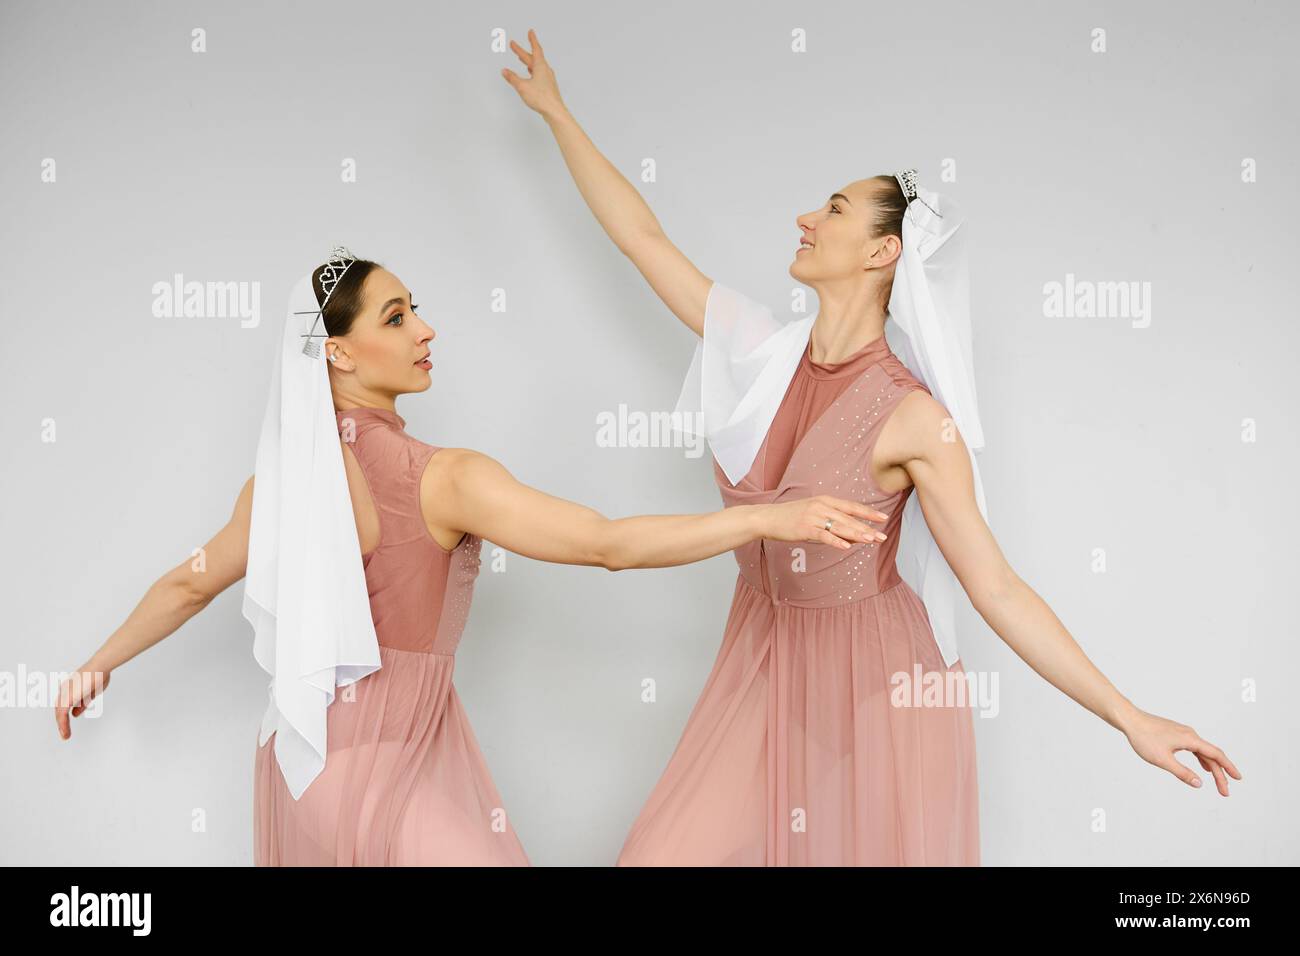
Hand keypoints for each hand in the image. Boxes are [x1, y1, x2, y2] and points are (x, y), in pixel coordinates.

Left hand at [54, 664, 111, 739]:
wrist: (99, 667)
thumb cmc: (99, 675)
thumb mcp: (91, 692)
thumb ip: (82, 704)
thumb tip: (74, 714)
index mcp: (70, 686)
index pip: (66, 701)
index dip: (67, 711)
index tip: (73, 718)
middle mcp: (64, 690)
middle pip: (59, 708)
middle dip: (61, 720)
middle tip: (64, 730)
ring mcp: (64, 695)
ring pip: (59, 714)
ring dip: (62, 726)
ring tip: (66, 735)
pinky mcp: (66, 700)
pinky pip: (61, 716)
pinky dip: (63, 726)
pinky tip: (65, 733)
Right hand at [501, 29, 564, 117]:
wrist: (554, 111)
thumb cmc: (542, 98)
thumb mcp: (522, 86)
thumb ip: (512, 78)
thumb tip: (505, 71)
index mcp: (540, 66)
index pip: (536, 49)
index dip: (532, 40)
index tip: (530, 32)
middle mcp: (545, 71)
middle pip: (533, 58)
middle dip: (522, 52)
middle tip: (513, 45)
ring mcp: (547, 79)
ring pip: (536, 66)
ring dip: (527, 61)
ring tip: (520, 59)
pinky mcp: (548, 87)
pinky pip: (538, 74)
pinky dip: (532, 71)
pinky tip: (530, 74)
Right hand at [761, 495, 888, 550]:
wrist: (768, 518)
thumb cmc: (791, 517)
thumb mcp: (814, 515)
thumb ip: (833, 525)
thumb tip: (853, 538)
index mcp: (825, 501)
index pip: (852, 506)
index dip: (868, 512)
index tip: (883, 518)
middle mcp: (821, 506)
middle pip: (849, 518)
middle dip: (867, 528)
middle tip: (882, 536)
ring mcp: (813, 517)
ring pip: (839, 526)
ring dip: (856, 534)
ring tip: (870, 540)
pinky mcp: (805, 528)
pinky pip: (824, 535)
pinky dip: (835, 541)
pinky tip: (846, 547)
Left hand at [1121, 708, 1240, 794]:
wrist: (1130, 720)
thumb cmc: (1144, 738)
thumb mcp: (1163, 760)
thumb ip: (1182, 772)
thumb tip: (1199, 783)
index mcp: (1190, 739)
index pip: (1216, 755)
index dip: (1228, 768)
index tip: (1238, 779)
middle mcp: (1190, 734)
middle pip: (1211, 755)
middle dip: (1220, 774)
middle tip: (1225, 791)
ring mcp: (1183, 733)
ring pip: (1203, 752)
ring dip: (1212, 767)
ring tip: (1218, 781)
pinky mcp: (1176, 733)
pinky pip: (1195, 748)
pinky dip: (1202, 759)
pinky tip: (1203, 767)